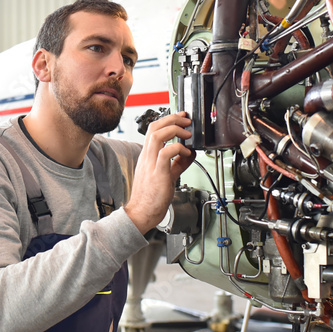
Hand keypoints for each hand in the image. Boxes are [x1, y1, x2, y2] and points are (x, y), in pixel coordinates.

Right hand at [124, 111, 195, 233]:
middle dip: (172, 119)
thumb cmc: (151, 197)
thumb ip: (179, 163)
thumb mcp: (168, 175)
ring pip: (157, 136)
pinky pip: (165, 153)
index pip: (154, 129)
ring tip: (187, 134)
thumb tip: (191, 153)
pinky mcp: (157, 174)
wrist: (142, 213)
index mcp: (147, 156)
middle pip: (154, 127)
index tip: (181, 118)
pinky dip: (178, 148)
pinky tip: (187, 152)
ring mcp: (150, 165)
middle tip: (186, 119)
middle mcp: (147, 157)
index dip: (168, 120)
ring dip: (175, 130)